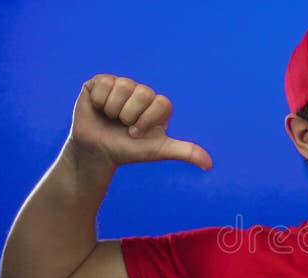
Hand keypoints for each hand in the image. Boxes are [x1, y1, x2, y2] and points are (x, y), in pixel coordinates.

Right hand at [67, 74, 211, 169]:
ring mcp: (121, 85)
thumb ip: (186, 152)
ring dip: (113, 109)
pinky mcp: (100, 82)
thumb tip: (209, 165)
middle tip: (123, 125)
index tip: (138, 133)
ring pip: (122, 87)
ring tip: (111, 118)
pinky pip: (103, 84)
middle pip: (141, 92)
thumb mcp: (159, 151)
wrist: (97, 152)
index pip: (161, 102)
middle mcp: (142, 92)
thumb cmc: (129, 150)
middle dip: (129, 116)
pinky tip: (99, 109)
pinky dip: (99, 101)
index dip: (146, 120)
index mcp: (158, 104)